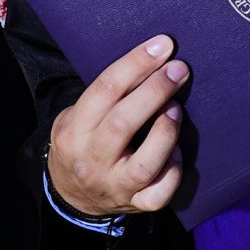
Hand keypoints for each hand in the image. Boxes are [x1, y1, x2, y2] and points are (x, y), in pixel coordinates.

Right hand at [47, 34, 186, 216]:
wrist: (70, 193)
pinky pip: (159, 194)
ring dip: (166, 132)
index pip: (105, 89)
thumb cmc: (82, 141)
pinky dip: (173, 170)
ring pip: (144, 164)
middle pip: (123, 122)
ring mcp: (114, 185)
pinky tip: (176, 151)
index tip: (163, 45)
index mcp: (74, 129)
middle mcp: (92, 158)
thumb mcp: (78, 115)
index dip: (136, 63)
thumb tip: (152, 60)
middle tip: (179, 70)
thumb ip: (107, 95)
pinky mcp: (135, 205)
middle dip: (155, 91)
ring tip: (177, 108)